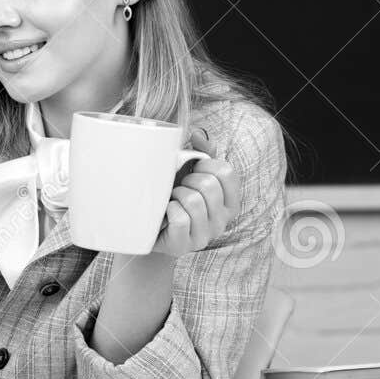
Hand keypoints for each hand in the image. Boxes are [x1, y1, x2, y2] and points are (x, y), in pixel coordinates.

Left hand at [151, 127, 241, 257]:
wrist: (149, 229)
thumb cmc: (173, 197)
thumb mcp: (190, 173)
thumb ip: (201, 152)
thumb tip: (197, 132)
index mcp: (230, 200)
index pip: (226, 172)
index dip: (205, 164)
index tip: (194, 170)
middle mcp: (223, 220)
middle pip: (208, 185)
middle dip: (187, 181)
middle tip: (179, 188)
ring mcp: (205, 235)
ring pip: (193, 201)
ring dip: (176, 196)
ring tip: (172, 201)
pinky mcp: (184, 245)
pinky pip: (180, 219)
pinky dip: (168, 211)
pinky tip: (165, 215)